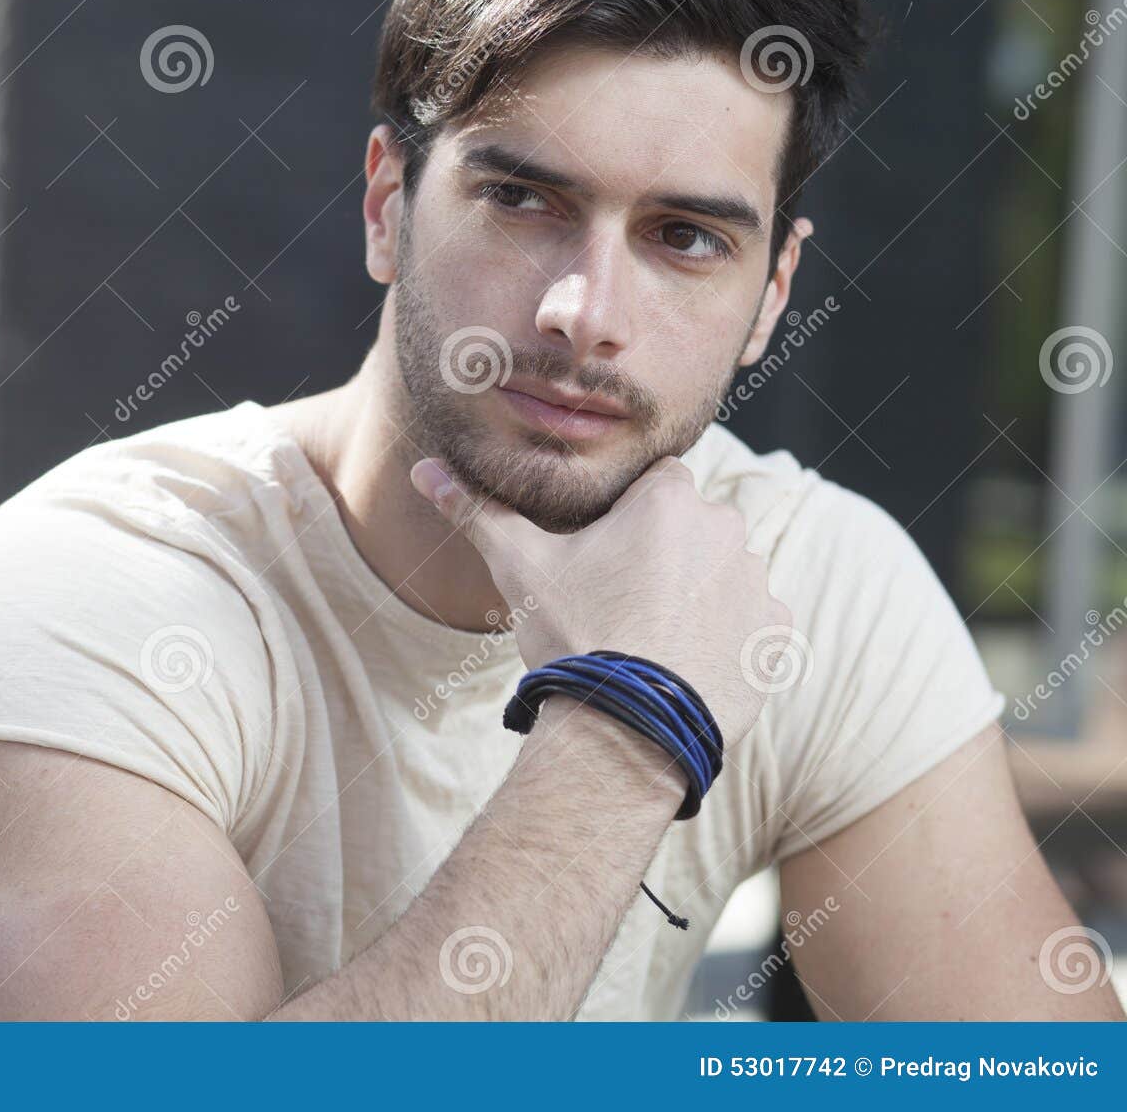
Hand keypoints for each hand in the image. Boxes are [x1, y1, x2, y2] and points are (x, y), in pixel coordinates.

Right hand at [410, 455, 793, 750]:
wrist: (627, 729)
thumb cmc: (573, 636)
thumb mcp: (518, 567)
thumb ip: (477, 511)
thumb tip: (423, 469)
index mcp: (670, 500)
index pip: (655, 483)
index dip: (627, 517)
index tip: (604, 554)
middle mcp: (726, 531)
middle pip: (691, 528)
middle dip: (663, 555)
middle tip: (620, 603)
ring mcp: (757, 585)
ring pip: (721, 575)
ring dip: (696, 595)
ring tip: (650, 640)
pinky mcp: (775, 638)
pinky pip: (751, 623)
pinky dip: (724, 638)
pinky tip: (683, 665)